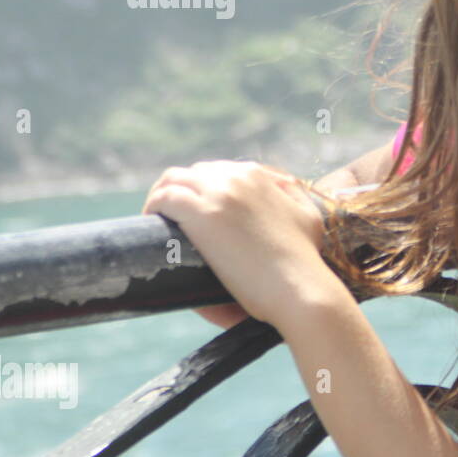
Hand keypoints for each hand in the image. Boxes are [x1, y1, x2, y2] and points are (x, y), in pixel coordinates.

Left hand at [141, 160, 339, 326]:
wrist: (299, 286)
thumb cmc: (305, 260)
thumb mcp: (307, 216)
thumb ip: (293, 195)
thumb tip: (279, 186)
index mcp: (258, 175)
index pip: (217, 170)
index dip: (201, 187)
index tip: (194, 207)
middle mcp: (237, 177)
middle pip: (193, 173)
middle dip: (180, 190)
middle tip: (171, 215)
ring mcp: (219, 194)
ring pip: (173, 180)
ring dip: (160, 195)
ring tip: (155, 218)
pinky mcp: (202, 214)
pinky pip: (165, 199)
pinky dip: (153, 206)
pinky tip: (151, 221)